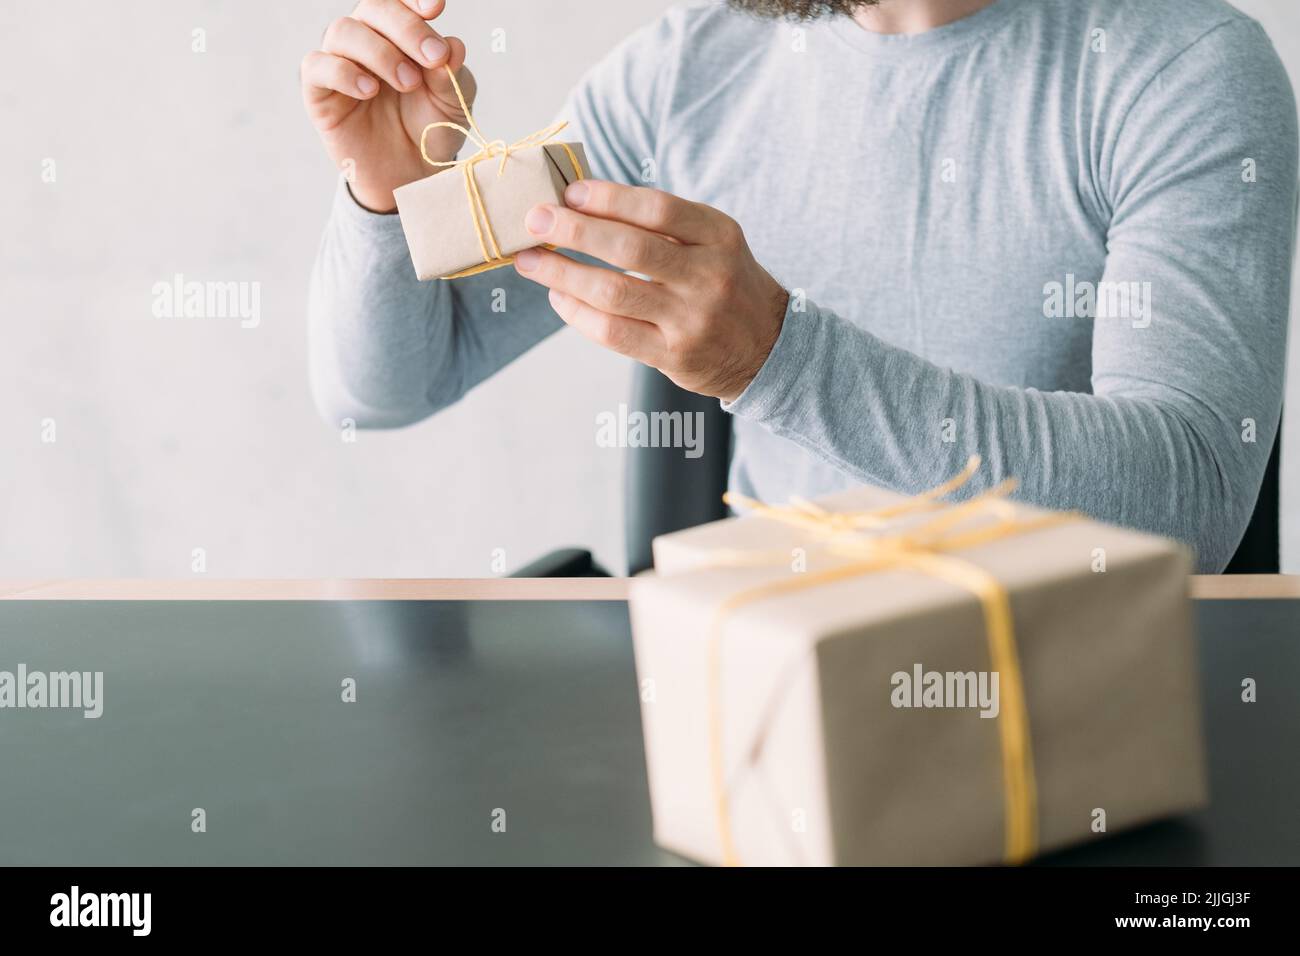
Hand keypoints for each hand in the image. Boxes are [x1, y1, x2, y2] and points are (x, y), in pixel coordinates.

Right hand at [301, 0, 475, 211]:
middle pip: (373, 9)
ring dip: (379, 52)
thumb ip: (453, 75)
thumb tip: (453, 45)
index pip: (400, 2)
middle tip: (433, 58)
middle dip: (407, 29)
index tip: (436, 7)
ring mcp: (340, 62)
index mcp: (400, 35)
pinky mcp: (319, 91)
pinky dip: (344, 72)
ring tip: (407, 83)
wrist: (410, 176)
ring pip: (343, 30)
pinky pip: (317, 66)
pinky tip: (369, 90)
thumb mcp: (453, 105)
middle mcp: (367, 40)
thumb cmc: (431, 132)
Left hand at [513, 182, 788, 402]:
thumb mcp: (713, 242)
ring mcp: (691, 320)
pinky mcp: (674, 356)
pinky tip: (558, 297)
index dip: (609, 198)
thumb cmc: (724, 284)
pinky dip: (577, 313)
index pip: (658, 208)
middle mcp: (709, 276)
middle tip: (535, 219)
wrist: (768, 348)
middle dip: (574, 231)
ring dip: (563, 274)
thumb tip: (583, 202)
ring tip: (530, 261)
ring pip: (614, 293)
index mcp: (719, 236)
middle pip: (631, 248)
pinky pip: (613, 333)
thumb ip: (663, 223)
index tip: (569, 192)